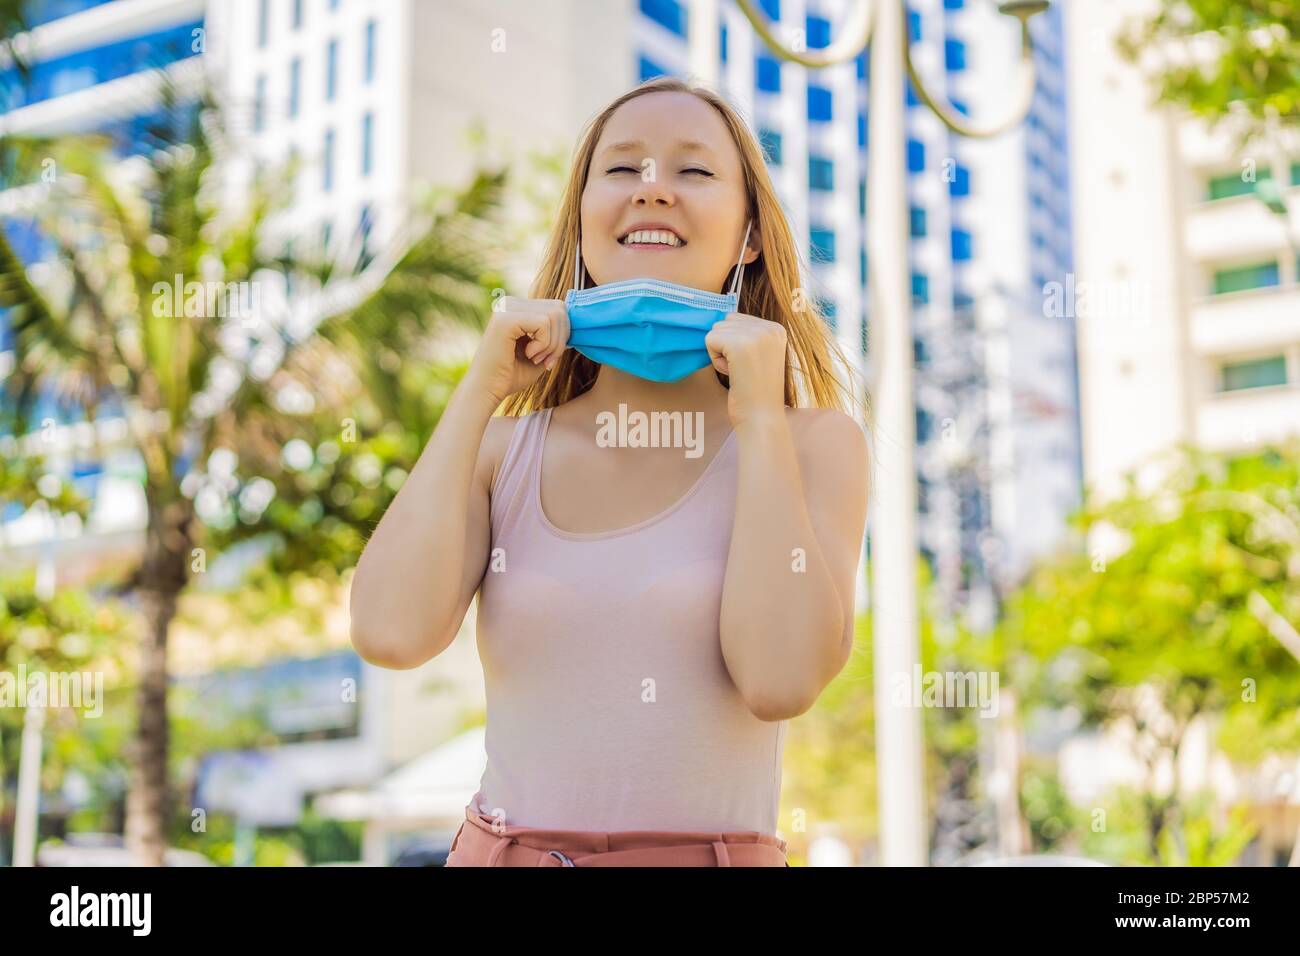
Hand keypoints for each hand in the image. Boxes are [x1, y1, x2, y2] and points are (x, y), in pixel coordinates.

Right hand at [463, 296, 570, 405]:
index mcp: (517, 308)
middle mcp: (510, 303)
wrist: (486, 391)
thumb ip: (556, 335)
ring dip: (552, 344)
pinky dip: (544, 344)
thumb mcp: (541, 352)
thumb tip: (577, 322)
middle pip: (559, 309)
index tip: (550, 358)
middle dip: (560, 340)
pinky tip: (529, 355)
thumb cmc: (511, 376)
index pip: (557, 308)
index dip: (562, 335)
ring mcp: (507, 308)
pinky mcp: (506, 319)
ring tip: (536, 359)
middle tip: (546, 361)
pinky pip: (544, 323)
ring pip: (554, 315)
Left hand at [705, 313, 787, 427]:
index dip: (735, 344)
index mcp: (777, 328)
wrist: (761, 417)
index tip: (751, 365)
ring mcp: (756, 334)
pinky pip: (710, 340)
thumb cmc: (755, 392)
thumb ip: (746, 335)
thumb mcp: (759, 355)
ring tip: (740, 372)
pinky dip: (715, 360)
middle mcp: (770, 327)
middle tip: (744, 370)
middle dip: (726, 347)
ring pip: (716, 330)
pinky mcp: (739, 345)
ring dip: (721, 354)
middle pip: (725, 322)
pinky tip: (733, 374)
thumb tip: (718, 321)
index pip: (737, 319)